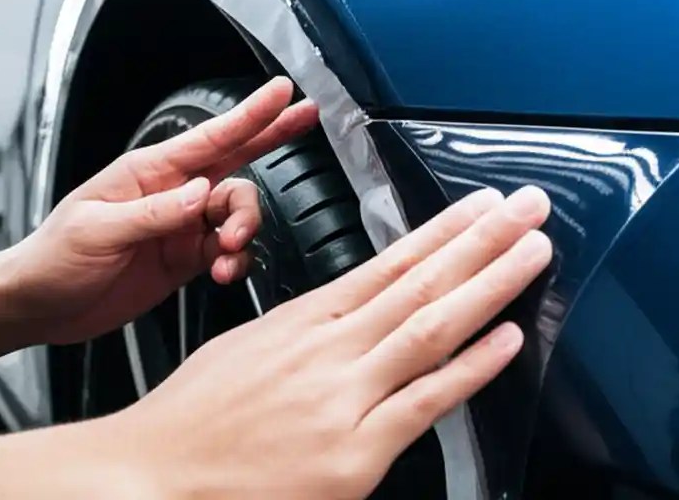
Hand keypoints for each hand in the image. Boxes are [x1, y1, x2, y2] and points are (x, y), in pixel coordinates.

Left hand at [8, 77, 318, 344]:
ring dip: (244, 230)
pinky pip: (229, 253)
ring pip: (238, 213)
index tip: (282, 93)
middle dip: (272, 139)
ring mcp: (181, 226)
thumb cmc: (51, 258)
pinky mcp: (186, 259)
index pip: (210, 136)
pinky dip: (235, 263)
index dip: (250, 114)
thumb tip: (201, 196)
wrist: (37, 306)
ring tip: (228, 251)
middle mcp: (172, 192)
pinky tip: (222, 273)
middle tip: (306, 120)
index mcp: (148, 171)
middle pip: (236, 159)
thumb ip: (154, 212)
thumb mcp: (97, 230)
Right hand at [98, 186, 551, 499]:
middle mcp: (329, 350)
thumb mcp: (247, 348)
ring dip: (490, 284)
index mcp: (304, 321)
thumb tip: (354, 310)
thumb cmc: (191, 423)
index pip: (389, 263)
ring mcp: (344, 399)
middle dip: (484, 240)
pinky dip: (469, 368)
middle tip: (530, 207)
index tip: (483, 206)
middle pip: (421, 282)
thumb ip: (307, 329)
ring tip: (533, 252)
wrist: (145, 477)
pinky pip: (424, 401)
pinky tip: (505, 339)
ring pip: (431, 326)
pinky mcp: (353, 454)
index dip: (444, 232)